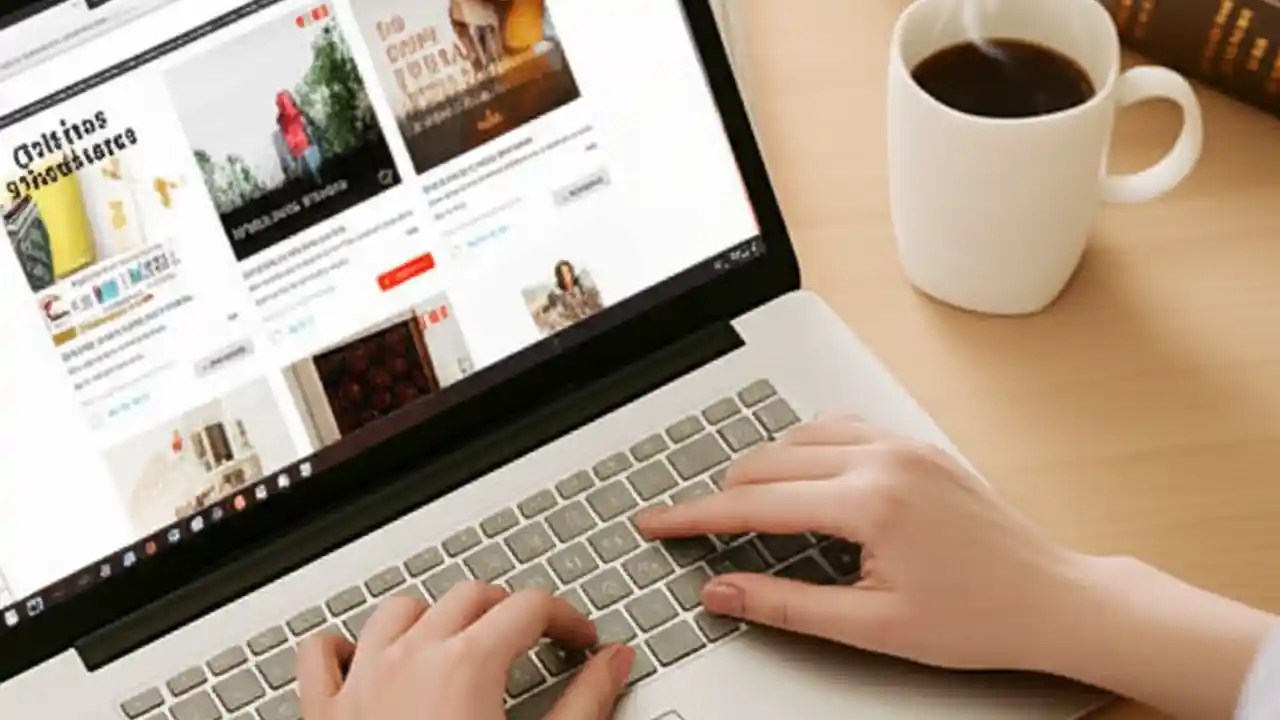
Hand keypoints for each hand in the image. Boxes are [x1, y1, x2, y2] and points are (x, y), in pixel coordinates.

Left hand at [298, 583, 634, 719]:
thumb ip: (585, 703)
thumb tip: (612, 664)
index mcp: (467, 664)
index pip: (529, 606)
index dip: (564, 617)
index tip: (579, 640)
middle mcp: (410, 659)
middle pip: (469, 597)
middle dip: (507, 611)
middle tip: (532, 641)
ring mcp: (360, 682)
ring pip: (398, 611)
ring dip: (434, 617)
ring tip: (459, 642)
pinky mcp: (323, 713)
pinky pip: (320, 653)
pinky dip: (344, 645)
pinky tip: (364, 658)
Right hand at [636, 414, 1086, 671]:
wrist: (1052, 600)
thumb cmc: (979, 617)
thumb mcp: (871, 627)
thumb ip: (785, 604)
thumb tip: (723, 591)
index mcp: (870, 502)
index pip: (755, 502)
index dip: (696, 516)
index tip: (658, 522)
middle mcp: (884, 459)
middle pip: (769, 460)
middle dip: (722, 492)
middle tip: (692, 522)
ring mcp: (904, 446)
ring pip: (802, 433)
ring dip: (763, 464)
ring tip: (739, 501)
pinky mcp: (918, 446)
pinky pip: (842, 425)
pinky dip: (805, 445)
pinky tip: (799, 470)